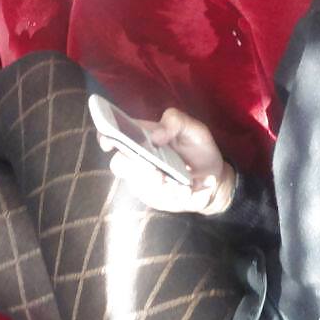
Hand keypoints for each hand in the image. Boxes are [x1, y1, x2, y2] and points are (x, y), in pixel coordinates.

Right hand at [98, 107, 235, 214]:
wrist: (214, 177)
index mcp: (142, 137)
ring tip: (177, 182)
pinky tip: (186, 189)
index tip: (110, 142)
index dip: (106, 137)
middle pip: (119, 164)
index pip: (114, 135)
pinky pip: (157, 198)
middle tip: (154, 168)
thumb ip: (176, 121)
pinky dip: (173, 194)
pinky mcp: (155, 198)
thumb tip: (156, 136)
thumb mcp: (193, 129)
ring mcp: (144, 181)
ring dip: (157, 183)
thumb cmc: (197, 148)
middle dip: (135, 167)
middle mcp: (138, 159)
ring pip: (138, 184)